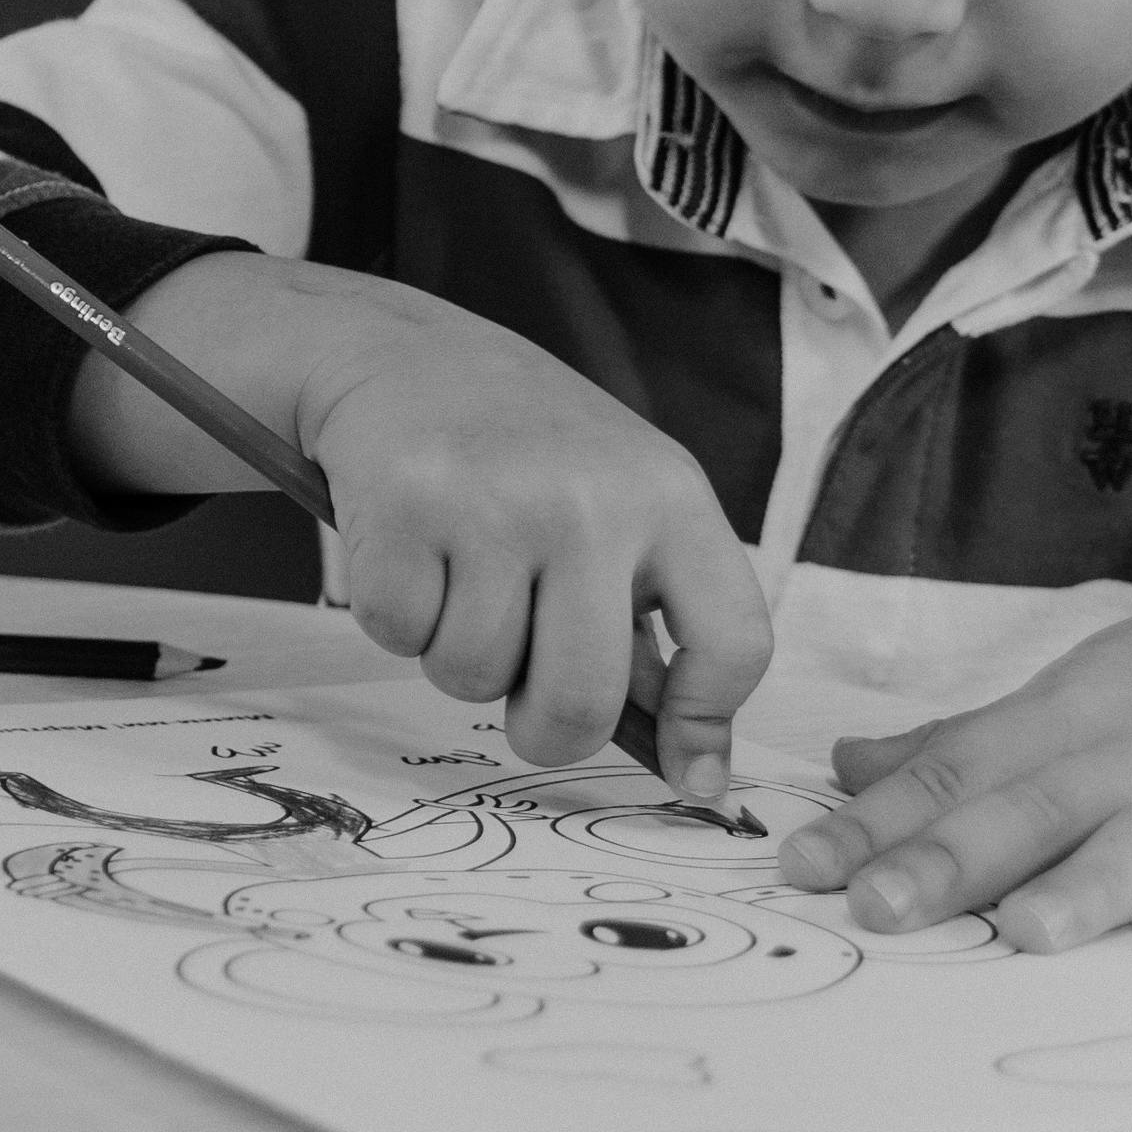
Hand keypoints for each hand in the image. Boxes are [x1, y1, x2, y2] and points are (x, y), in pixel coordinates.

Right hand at [96, 255, 773, 790]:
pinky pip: (399, 636)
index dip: (708, 723)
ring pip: (473, 677)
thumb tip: (697, 777)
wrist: (400, 354)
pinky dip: (397, 617)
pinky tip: (412, 551)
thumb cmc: (523, 455)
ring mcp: (495, 501)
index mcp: (670, 496)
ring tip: (460, 579)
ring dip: (458, 655)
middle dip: (543, 727)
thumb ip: (658, 628)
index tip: (683, 768)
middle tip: (523, 693)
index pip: (735, 642)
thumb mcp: (621, 508)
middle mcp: (591, 499)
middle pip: (581, 701)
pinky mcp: (402, 505)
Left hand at [777, 587, 1131, 951]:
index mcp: (1081, 713)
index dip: (885, 819)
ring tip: (1026, 932)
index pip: (967, 767)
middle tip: (878, 907)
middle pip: (1044, 801)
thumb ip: (975, 745)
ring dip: (1093, 883)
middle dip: (955, 855)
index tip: (804, 868)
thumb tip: (850, 770)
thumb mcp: (1091, 699)